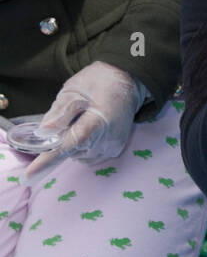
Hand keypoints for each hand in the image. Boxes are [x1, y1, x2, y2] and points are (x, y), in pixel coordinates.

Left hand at [23, 61, 143, 178]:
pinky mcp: (115, 150)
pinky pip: (89, 155)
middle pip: (71, 151)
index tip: (29, 176)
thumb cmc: (99, 82)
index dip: (47, 161)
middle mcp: (108, 139)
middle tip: (68, 117)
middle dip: (61, 139)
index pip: (69, 144)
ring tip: (82, 120)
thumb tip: (42, 133)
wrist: (127, 81)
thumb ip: (58, 112)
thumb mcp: (74, 90)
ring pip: (78, 155)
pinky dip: (83, 146)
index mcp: (98, 121)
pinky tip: (89, 129)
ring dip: (73, 143)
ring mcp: (112, 147)